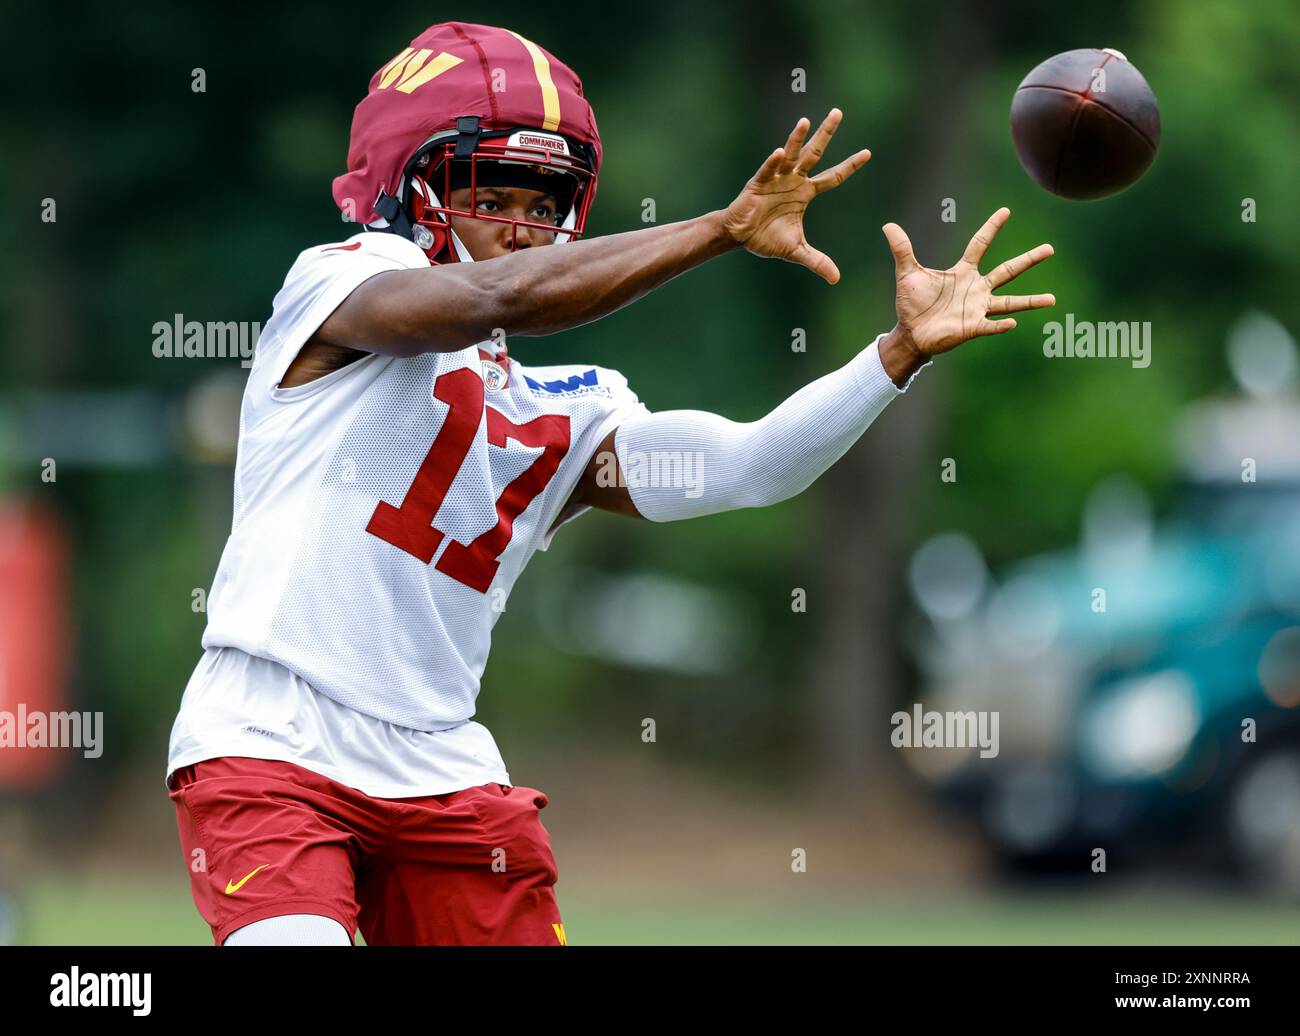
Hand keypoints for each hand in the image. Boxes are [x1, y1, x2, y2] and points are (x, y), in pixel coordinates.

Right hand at [722, 109, 871, 284]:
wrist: (740, 237)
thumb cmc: (767, 239)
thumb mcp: (796, 251)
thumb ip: (817, 261)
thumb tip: (836, 278)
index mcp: (805, 193)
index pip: (833, 177)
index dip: (849, 166)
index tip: (867, 153)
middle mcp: (793, 181)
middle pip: (814, 154)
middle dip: (826, 134)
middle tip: (837, 112)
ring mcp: (776, 179)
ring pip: (791, 155)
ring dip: (797, 139)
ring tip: (805, 122)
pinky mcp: (758, 184)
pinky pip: (768, 170)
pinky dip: (774, 162)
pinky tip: (781, 152)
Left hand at [878, 208, 1054, 382]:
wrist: (910, 333)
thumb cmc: (912, 304)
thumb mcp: (907, 273)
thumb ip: (902, 249)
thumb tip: (887, 225)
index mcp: (963, 272)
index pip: (980, 244)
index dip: (991, 228)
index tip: (1006, 210)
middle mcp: (976, 288)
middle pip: (1007, 271)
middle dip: (1028, 260)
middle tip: (1050, 249)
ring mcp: (977, 308)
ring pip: (1009, 301)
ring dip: (1030, 301)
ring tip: (1052, 300)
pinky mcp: (972, 327)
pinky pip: (990, 325)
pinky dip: (1000, 325)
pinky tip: (1013, 322)